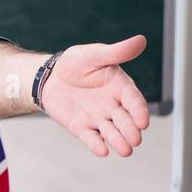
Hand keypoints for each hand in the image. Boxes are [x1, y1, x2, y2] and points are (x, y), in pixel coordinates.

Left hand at [39, 34, 149, 157]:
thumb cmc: (75, 63)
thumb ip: (116, 52)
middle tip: (135, 139)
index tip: (143, 121)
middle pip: (125, 120)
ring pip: (111, 132)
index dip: (139, 111)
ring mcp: (98, 118)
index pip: (134, 101)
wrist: (49, 76)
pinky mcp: (81, 127)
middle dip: (131, 130)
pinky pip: (91, 138)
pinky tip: (102, 150)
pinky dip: (96, 145)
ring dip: (118, 141)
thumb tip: (140, 40)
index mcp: (121, 88)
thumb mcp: (94, 54)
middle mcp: (113, 106)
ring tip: (125, 150)